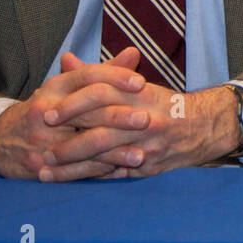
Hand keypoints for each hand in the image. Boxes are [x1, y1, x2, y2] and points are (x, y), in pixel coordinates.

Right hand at [0, 47, 145, 179]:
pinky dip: (99, 171)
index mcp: (56, 87)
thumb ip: (104, 72)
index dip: (115, 77)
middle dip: (120, 116)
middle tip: (147, 120)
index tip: (140, 83)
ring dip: (115, 152)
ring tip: (141, 154)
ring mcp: (42, 140)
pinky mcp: (40, 166)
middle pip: (87, 111)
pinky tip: (120, 171)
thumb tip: (134, 53)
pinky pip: (74, 170)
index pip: (88, 76)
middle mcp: (47, 110)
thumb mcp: (69, 86)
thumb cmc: (47, 109)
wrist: (1, 140)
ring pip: (83, 145)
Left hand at [39, 47, 240, 179]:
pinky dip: (89, 178)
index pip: (100, 95)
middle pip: (100, 130)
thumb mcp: (132, 84)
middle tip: (40, 147)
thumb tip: (66, 61)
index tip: (48, 114)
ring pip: (104, 157)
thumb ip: (97, 74)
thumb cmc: (161, 103)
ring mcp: (146, 146)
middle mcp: (143, 120)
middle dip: (68, 141)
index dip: (71, 105)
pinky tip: (68, 181)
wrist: (202, 126)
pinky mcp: (147, 167)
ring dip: (72, 166)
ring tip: (45, 170)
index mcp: (138, 95)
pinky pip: (114, 174)